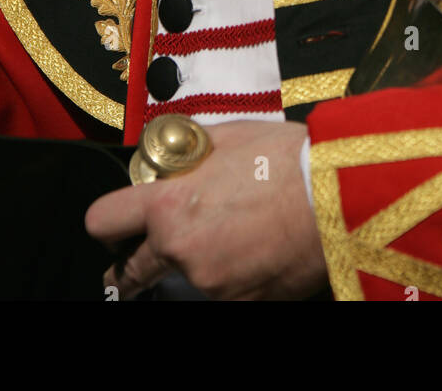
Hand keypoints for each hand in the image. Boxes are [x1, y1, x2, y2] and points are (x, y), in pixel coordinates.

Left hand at [85, 119, 328, 300]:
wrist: (337, 197)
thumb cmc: (285, 160)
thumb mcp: (225, 137)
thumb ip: (188, 153)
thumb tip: (172, 151)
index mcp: (168, 206)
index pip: (103, 222)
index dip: (108, 221)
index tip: (115, 224)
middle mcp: (180, 251)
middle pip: (129, 274)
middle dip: (130, 266)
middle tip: (137, 259)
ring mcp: (211, 285)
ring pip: (184, 278)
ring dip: (194, 261)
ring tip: (232, 231)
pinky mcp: (241, 304)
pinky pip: (221, 291)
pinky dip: (229, 274)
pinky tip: (254, 248)